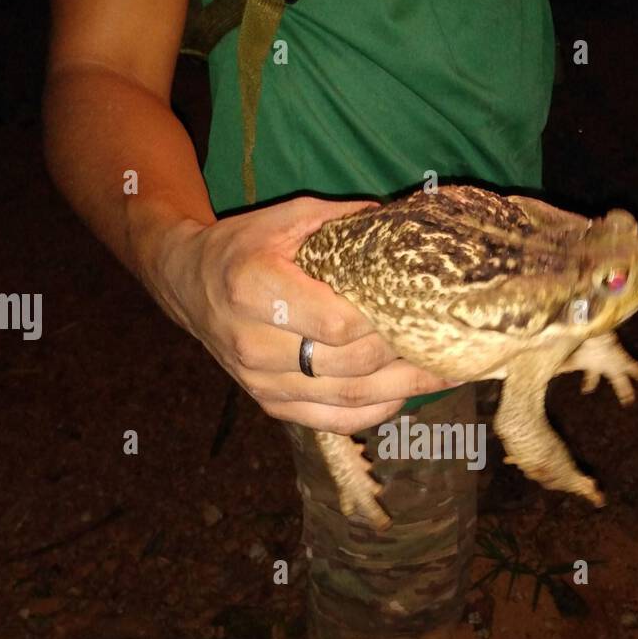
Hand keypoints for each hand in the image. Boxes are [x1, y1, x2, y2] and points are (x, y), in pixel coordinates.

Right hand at [157, 196, 454, 433]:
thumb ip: (344, 222)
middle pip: (348, 364)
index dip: (381, 323)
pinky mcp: (270, 405)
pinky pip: (334, 420)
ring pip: (348, 399)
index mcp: (255, 289)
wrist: (189, 285)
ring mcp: (260, 382)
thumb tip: (408, 222)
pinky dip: (377, 411)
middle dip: (403, 354)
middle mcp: (253, 344)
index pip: (335, 324)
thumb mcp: (288, 219)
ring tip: (448, 371)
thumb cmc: (244, 246)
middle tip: (446, 339)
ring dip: (404, 388)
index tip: (417, 309)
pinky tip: (407, 394)